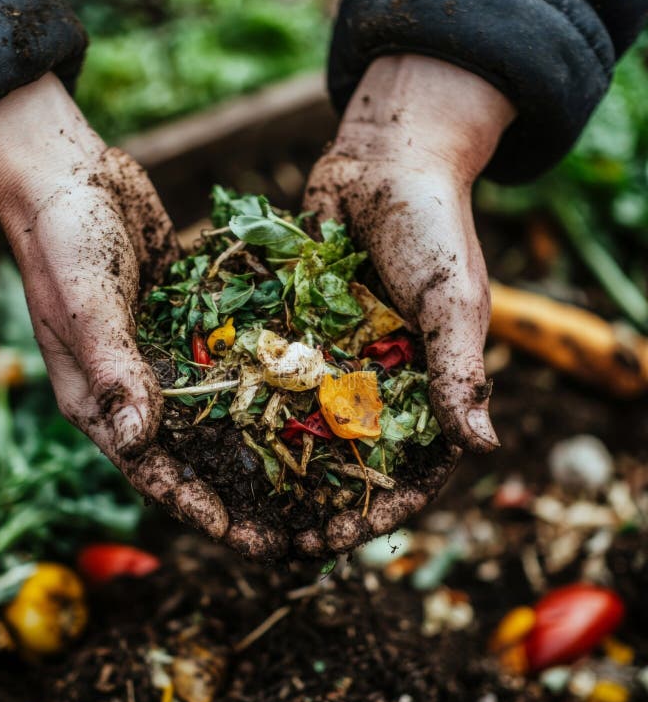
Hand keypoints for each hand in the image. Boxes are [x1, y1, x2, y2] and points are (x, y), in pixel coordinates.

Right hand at [0, 74, 285, 557]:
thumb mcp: (82, 307)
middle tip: (292, 523)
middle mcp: (135, 386)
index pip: (151, 470)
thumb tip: (139, 441)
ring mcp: (164, 354)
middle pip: (193, 452)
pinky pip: (228, 357)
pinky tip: (308, 385)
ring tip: (313, 467)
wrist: (69, 178)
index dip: (198, 508)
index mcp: (99, 398)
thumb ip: (111, 370)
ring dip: (258, 437)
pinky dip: (261, 374)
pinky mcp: (186, 322)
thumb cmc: (62, 243)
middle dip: (238, 489)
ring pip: (217, 410)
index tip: (248, 541)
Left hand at [296, 55, 515, 553]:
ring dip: (282, 468)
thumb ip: (461, 369)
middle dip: (325, 501)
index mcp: (427, 384)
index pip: (415, 465)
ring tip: (247, 503)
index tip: (350, 534)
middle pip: (353, 459)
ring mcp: (335, 358)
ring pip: (307, 426)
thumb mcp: (453, 300)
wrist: (384, 162)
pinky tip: (219, 436)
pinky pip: (275, 375)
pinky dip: (253, 405)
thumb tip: (482, 447)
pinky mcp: (298, 330)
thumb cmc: (433, 227)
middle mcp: (379, 380)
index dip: (386, 507)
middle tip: (290, 539)